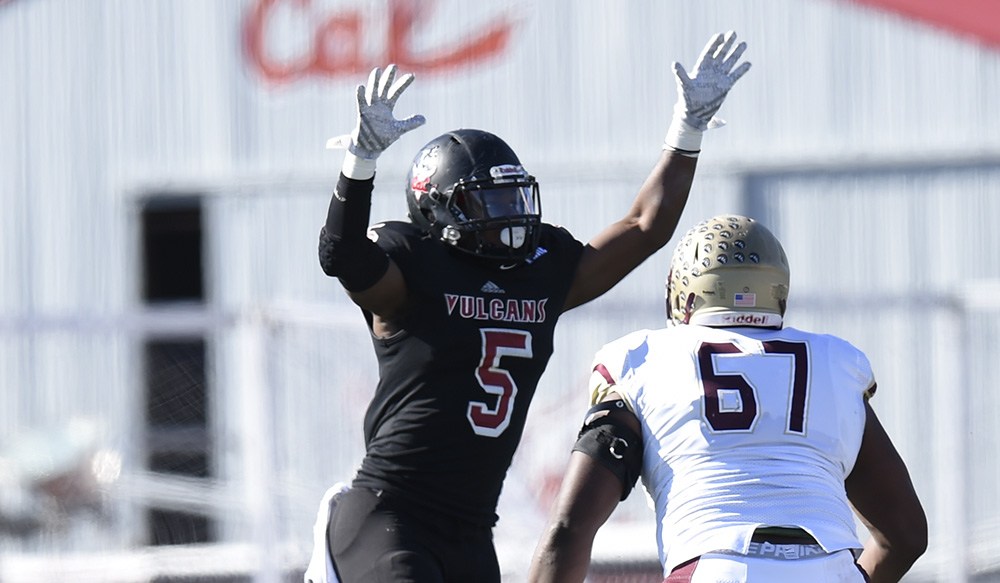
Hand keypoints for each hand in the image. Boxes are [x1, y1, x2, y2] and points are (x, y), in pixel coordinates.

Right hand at [327, 64, 425, 159]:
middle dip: (388, 77)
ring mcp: (370, 108)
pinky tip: (361, 87)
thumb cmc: (383, 137)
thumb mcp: (399, 129)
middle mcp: (378, 104)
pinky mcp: (363, 114)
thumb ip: (410, 123)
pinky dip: (360, 96)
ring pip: (372, 92)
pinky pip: (361, 103)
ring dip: (374, 82)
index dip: (403, 84)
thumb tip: (424, 119)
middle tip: (394, 66)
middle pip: (384, 87)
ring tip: (377, 70)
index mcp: (387, 106)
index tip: (412, 76)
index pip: (396, 91)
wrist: (371, 148)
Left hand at [664, 31, 750, 151]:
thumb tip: (674, 63)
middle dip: (727, 44)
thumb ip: (681, 74)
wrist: (695, 111)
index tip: (720, 35)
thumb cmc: (687, 97)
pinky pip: (735, 75)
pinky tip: (748, 63)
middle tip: (733, 32)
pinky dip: (741, 70)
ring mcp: (720, 77)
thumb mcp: (684, 85)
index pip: (709, 52)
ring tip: (744, 44)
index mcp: (702, 68)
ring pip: (730, 62)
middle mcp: (712, 70)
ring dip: (736, 53)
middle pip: (721, 53)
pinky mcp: (726, 85)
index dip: (714, 43)